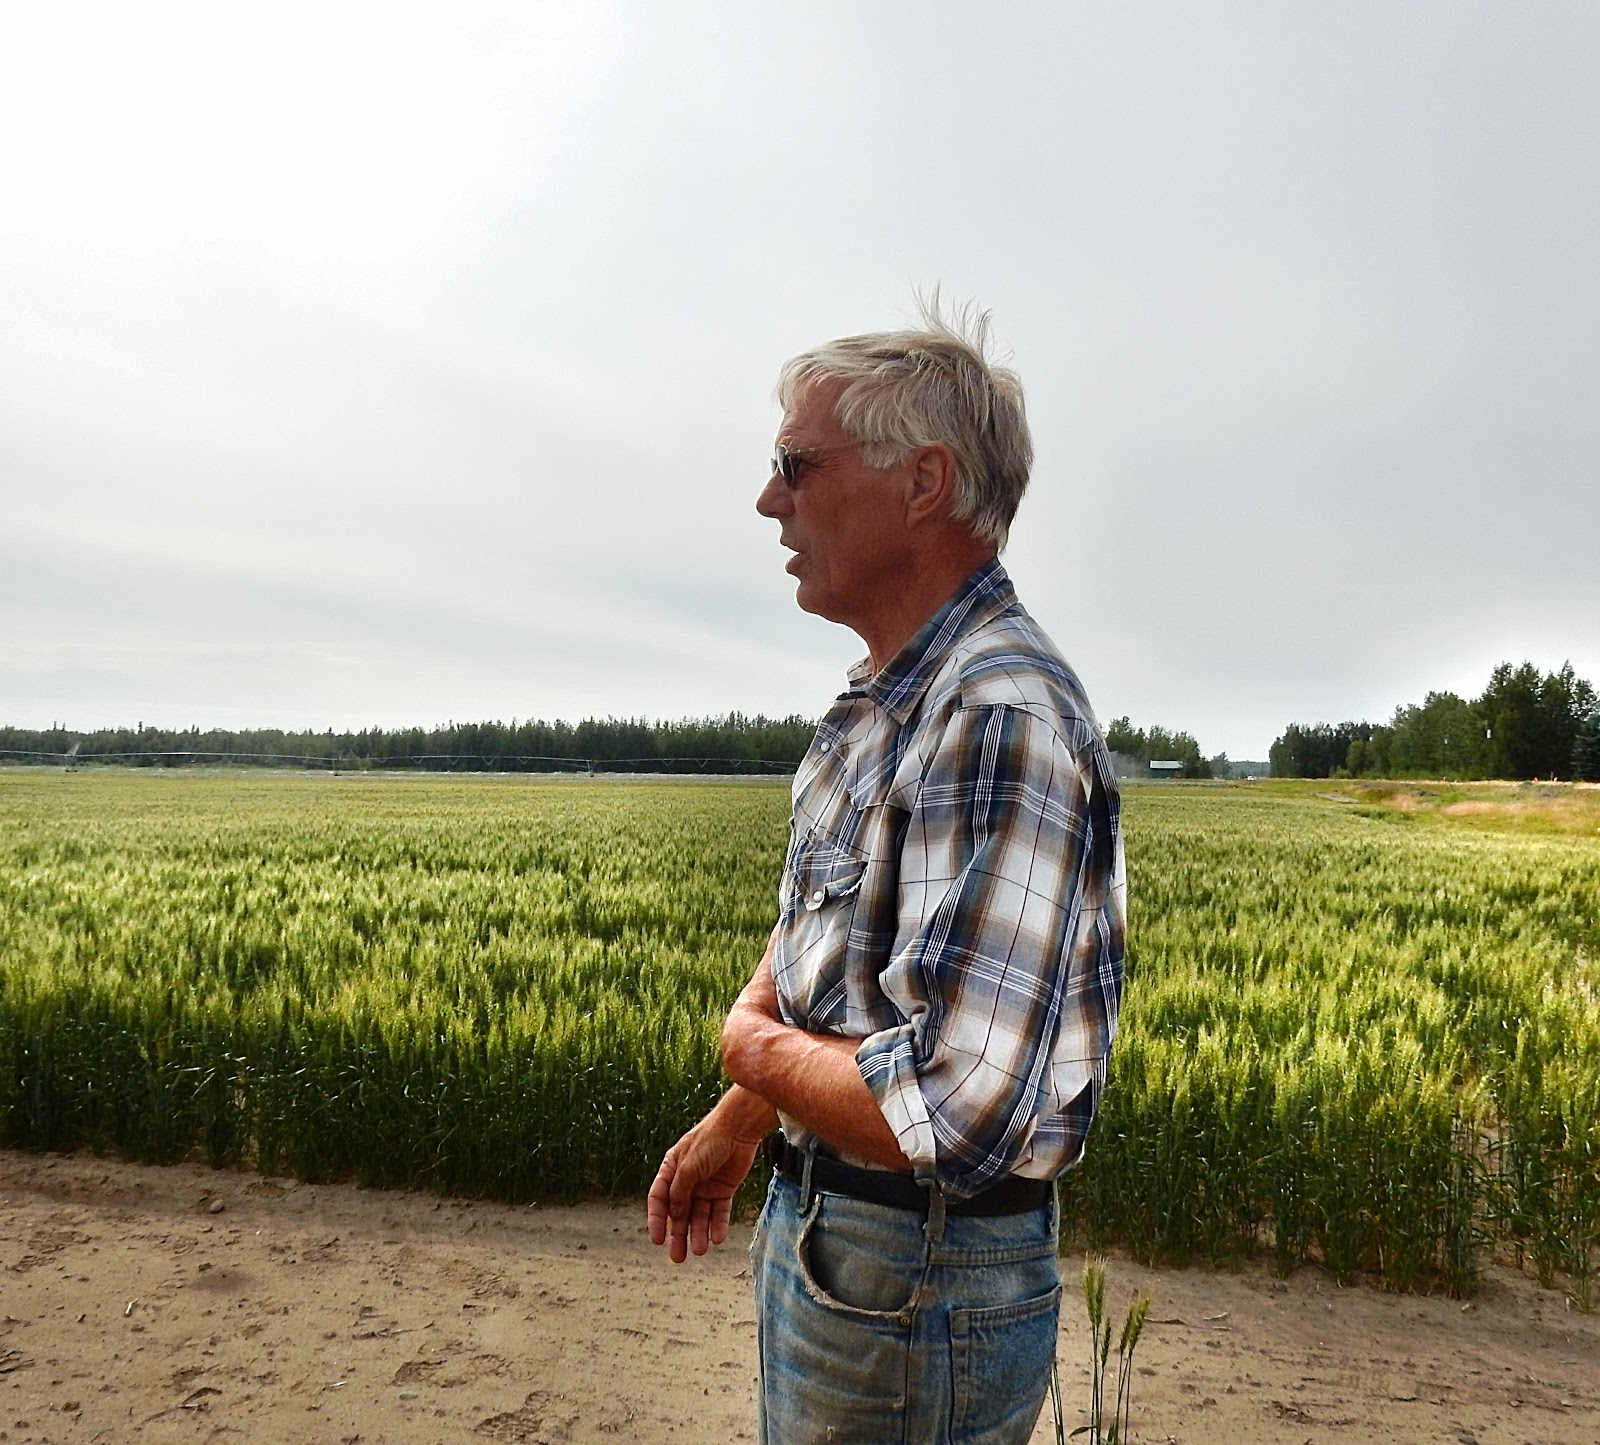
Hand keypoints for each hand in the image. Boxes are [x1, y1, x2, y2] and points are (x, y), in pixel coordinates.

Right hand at [647, 1087, 774, 1263]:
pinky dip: (718, 1225)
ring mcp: (706, 1185)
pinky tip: (717, 1238)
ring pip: (699, 1215)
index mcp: (671, 1169)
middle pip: (679, 1213)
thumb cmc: (710, 1139)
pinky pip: (719, 1211)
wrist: (740, 1127)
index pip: (659, 1199)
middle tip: (677, 1257)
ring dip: (699, 1233)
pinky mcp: (724, 1188)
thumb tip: (673, 1215)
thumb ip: (680, 1191)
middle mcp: (687, 1180)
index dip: (656, 1219)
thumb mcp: (689, 1166)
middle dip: (678, 1235)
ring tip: (700, 1251)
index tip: (657, 1240)